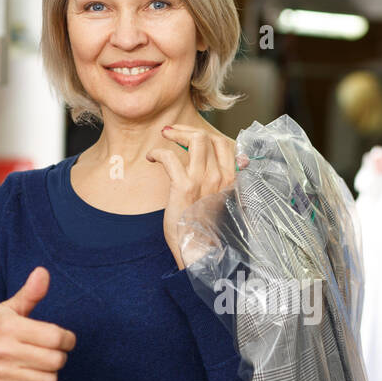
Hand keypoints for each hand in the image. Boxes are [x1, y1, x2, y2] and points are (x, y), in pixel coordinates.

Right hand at [0, 267, 75, 380]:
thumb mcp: (8, 309)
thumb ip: (29, 293)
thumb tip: (43, 273)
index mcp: (9, 327)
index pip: (56, 337)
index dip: (68, 339)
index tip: (65, 339)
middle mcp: (4, 351)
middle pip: (56, 360)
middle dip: (60, 356)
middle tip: (52, 352)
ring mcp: (2, 374)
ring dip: (50, 373)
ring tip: (41, 365)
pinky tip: (31, 377)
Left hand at [149, 123, 246, 268]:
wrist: (198, 251)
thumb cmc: (204, 228)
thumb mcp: (218, 201)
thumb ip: (221, 181)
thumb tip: (225, 164)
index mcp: (230, 179)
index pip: (223, 143)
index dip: (205, 134)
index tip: (189, 135)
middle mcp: (220, 177)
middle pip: (208, 137)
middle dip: (187, 129)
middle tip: (172, 132)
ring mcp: (203, 181)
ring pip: (196, 140)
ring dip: (176, 133)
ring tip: (164, 137)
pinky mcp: (184, 187)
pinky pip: (170, 157)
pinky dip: (158, 153)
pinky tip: (151, 158)